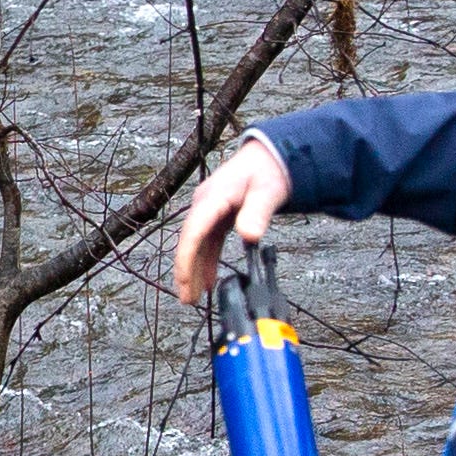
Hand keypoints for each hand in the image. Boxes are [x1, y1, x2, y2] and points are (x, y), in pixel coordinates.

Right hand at [172, 135, 292, 307]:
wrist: (270, 156)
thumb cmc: (268, 170)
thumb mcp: (267, 191)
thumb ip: (257, 213)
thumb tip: (249, 236)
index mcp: (212, 197)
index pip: (192, 232)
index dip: (186, 259)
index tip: (185, 281)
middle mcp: (204, 204)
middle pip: (189, 241)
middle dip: (185, 271)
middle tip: (186, 299)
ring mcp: (209, 210)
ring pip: (196, 245)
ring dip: (194, 271)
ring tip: (193, 298)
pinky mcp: (217, 216)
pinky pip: (207, 243)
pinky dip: (206, 262)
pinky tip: (209, 281)